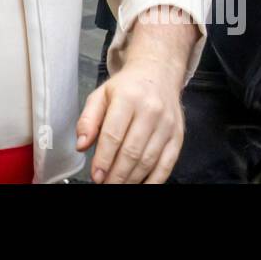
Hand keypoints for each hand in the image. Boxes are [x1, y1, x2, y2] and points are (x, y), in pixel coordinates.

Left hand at [77, 56, 185, 183]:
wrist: (158, 74)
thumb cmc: (127, 87)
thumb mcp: (101, 95)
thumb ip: (88, 119)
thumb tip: (81, 145)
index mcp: (128, 98)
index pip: (113, 135)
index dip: (103, 159)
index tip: (96, 175)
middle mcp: (151, 111)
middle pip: (131, 151)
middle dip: (116, 174)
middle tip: (104, 183)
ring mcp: (167, 125)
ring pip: (148, 160)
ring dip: (131, 179)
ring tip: (117, 184)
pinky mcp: (178, 136)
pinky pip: (167, 165)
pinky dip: (153, 181)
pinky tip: (140, 185)